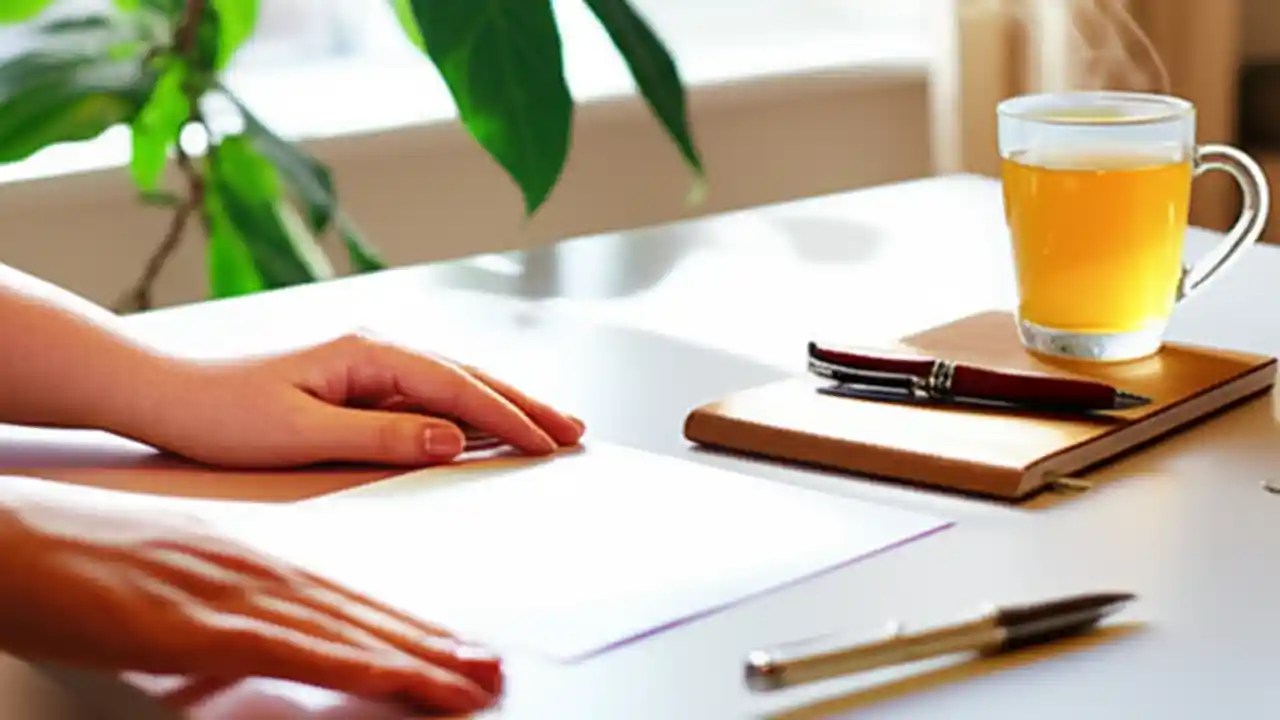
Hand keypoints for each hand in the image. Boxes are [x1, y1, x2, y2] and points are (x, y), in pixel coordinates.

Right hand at [0, 497, 501, 713]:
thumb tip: (250, 647)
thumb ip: (223, 617)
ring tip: (472, 680)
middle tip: (489, 667)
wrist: (19, 544)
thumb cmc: (85, 565)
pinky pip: (301, 650)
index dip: (408, 627)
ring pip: (350, 632)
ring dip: (418, 659)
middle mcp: (263, 571)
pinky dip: (359, 665)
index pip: (350, 599)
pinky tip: (400, 679)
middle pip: (365, 614)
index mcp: (256, 561)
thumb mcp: (173, 590)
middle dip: (432, 646)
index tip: (455, 647)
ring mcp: (240, 596)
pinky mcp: (208, 626)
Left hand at [119, 333, 583, 467]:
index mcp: (368, 355)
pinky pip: (431, 396)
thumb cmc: (223, 415)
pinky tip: (488, 424)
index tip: (549, 442)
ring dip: (505, 404)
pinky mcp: (361, 384)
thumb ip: (380, 435)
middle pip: (469, 376)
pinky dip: (469, 410)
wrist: (168, 394)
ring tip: (552, 424)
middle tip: (576, 429)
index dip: (506, 417)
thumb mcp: (300, 433)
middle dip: (524, 403)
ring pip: (455, 384)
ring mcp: (371, 365)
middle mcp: (377, 351)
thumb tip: (451, 439)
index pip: (456, 387)